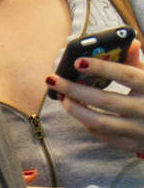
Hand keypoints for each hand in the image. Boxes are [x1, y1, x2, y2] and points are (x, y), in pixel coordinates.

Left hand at [46, 39, 143, 153]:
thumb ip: (138, 62)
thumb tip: (130, 42)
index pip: (126, 75)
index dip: (102, 68)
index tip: (78, 61)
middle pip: (105, 100)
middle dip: (74, 90)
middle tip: (52, 79)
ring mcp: (140, 130)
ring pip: (100, 122)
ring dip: (75, 110)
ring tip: (61, 97)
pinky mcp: (135, 145)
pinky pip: (105, 136)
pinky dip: (88, 124)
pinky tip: (78, 112)